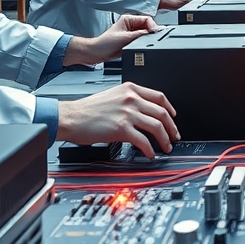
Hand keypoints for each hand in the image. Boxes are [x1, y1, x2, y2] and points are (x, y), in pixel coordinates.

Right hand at [57, 82, 178, 157]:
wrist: (70, 117)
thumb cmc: (86, 110)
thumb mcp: (112, 95)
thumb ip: (129, 100)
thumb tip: (144, 112)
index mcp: (130, 89)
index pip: (159, 96)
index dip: (170, 108)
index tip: (174, 117)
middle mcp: (131, 98)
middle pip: (162, 112)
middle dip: (172, 127)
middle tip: (174, 136)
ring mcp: (127, 113)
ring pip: (157, 126)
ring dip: (165, 139)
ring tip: (166, 147)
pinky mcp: (121, 128)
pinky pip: (143, 140)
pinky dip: (150, 149)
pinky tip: (150, 154)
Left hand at [64, 14, 156, 65]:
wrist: (97, 53)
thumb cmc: (105, 44)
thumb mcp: (126, 38)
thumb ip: (141, 34)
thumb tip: (151, 33)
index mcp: (128, 18)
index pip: (147, 19)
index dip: (153, 26)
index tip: (155, 33)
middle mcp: (130, 23)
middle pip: (147, 25)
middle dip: (150, 32)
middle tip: (151, 39)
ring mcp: (130, 32)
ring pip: (146, 33)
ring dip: (147, 38)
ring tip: (143, 43)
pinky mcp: (130, 39)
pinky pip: (142, 39)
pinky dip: (143, 42)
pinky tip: (140, 46)